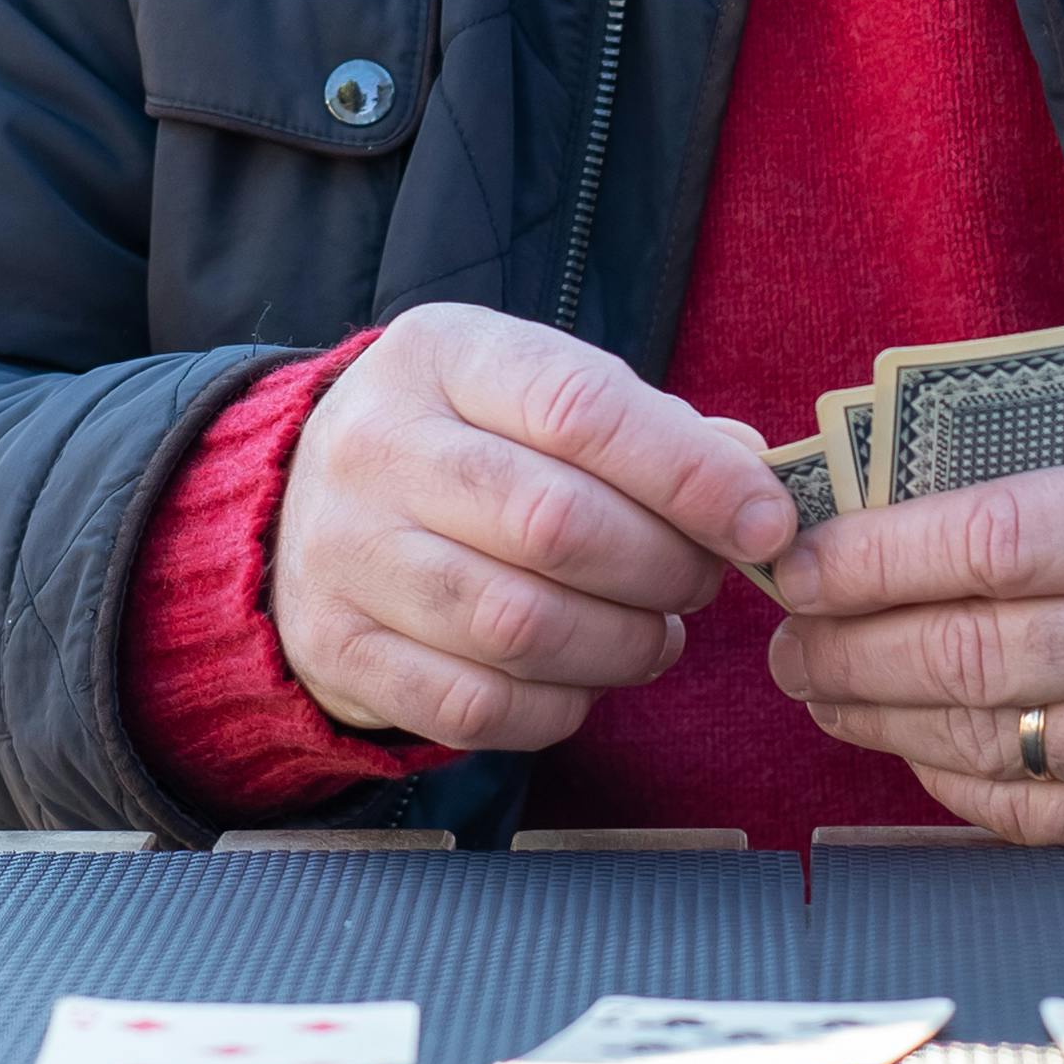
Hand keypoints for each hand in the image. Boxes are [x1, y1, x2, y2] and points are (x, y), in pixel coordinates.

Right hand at [269, 305, 799, 754]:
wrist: (298, 503)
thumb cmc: (464, 443)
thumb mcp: (534, 392)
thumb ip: (646, 427)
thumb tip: (752, 476)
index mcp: (443, 355)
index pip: (580, 409)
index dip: (691, 476)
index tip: (765, 525)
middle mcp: (378, 445)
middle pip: (555, 524)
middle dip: (663, 567)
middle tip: (701, 582)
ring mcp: (345, 551)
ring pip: (518, 626)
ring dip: (621, 646)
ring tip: (655, 635)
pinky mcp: (336, 648)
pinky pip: (473, 707)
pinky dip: (556, 708)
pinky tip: (583, 681)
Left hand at [762, 453, 1063, 842]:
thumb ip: (1041, 489)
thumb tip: (872, 509)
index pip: (994, 537)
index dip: (876, 556)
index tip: (802, 563)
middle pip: (976, 649)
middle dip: (851, 648)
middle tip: (789, 641)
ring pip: (993, 740)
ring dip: (882, 720)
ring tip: (824, 690)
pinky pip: (1037, 816)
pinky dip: (952, 784)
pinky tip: (908, 749)